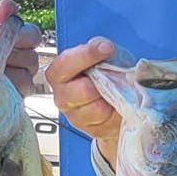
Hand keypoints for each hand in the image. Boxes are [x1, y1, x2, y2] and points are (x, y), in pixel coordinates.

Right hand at [48, 36, 121, 166]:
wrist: (115, 106)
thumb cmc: (106, 78)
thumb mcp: (104, 57)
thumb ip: (99, 49)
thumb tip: (102, 46)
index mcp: (60, 73)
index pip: (67, 63)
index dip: (87, 55)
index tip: (107, 48)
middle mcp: (62, 95)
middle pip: (84, 90)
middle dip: (103, 83)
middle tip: (115, 78)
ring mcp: (74, 115)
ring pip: (97, 108)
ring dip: (111, 99)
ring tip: (116, 93)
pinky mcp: (88, 130)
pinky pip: (106, 121)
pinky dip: (116, 113)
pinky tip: (116, 107)